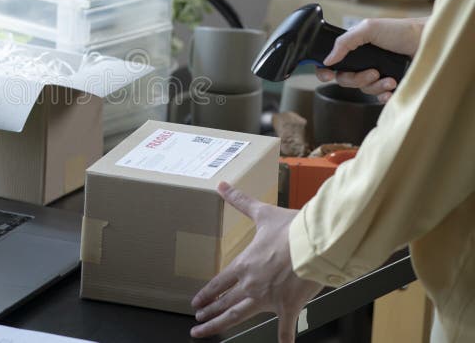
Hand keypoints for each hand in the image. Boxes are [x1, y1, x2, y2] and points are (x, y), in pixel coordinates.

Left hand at [190, 183, 321, 341]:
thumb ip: (240, 201)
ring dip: (220, 325)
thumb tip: (222, 185)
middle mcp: (251, 283)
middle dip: (209, 313)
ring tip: (206, 332)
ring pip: (238, 316)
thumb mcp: (262, 212)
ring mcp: (267, 297)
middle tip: (197, 322)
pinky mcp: (287, 306)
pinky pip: (284, 328)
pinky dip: (283, 339)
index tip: (196, 303)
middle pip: (224, 302)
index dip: (206, 294)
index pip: (218, 283)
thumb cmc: (291, 228)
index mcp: (244, 264)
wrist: (316, 242)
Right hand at [316, 17, 426, 102]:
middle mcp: (363, 62)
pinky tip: (391, 88)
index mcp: (355, 49)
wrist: (430, 42)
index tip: (327, 74)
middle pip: (345, 80)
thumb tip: (327, 59)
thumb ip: (344, 42)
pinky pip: (377, 98)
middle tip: (373, 72)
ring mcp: (376, 75)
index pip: (331, 63)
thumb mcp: (368, 29)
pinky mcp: (389, 86)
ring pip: (362, 90)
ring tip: (390, 79)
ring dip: (374, 86)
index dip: (325, 70)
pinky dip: (382, 95)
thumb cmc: (401, 31)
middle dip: (357, 79)